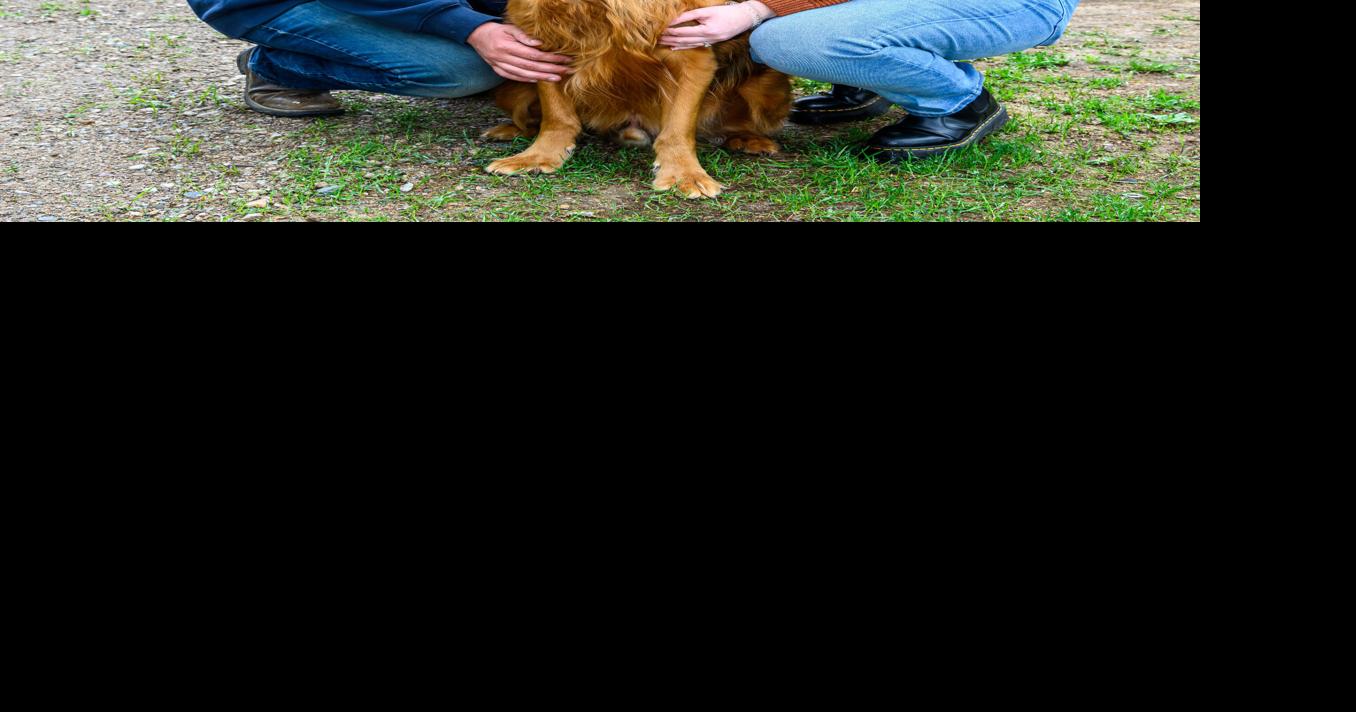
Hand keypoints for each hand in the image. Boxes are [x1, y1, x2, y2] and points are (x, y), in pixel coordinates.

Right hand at [468, 23, 573, 82]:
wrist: (476, 36)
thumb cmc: (496, 30)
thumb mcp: (509, 27)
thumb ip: (523, 36)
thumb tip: (540, 44)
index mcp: (507, 46)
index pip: (533, 55)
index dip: (550, 58)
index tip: (564, 59)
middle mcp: (503, 58)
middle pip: (531, 67)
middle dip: (550, 69)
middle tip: (566, 70)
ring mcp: (500, 66)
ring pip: (524, 75)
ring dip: (542, 78)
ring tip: (557, 78)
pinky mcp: (498, 71)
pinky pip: (515, 78)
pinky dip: (528, 80)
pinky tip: (540, 80)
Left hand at [660, 2, 775, 50]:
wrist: (745, 19)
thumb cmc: (728, 12)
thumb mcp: (709, 11)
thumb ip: (693, 14)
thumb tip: (677, 18)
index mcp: (706, 30)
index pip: (683, 30)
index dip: (671, 29)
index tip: (660, 28)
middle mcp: (707, 39)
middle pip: (683, 39)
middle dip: (669, 37)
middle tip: (656, 37)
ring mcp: (709, 42)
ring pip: (687, 44)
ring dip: (673, 43)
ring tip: (661, 42)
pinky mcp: (711, 42)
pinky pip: (694, 46)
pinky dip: (683, 47)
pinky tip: (674, 47)